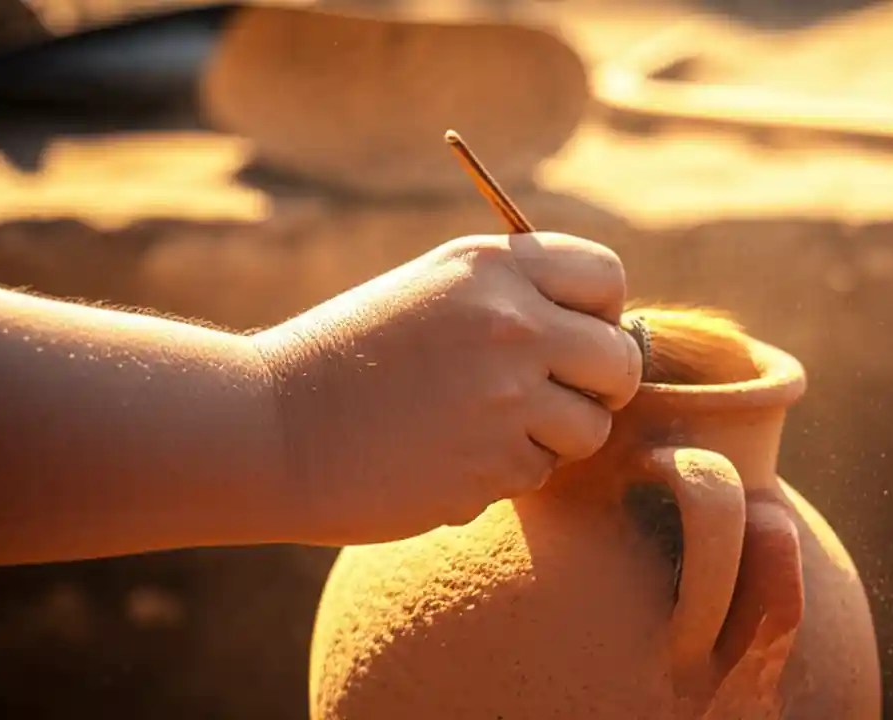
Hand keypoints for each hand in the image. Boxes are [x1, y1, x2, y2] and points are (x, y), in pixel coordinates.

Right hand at [253, 232, 641, 544]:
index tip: (578, 334)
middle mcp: (511, 322)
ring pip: (591, 427)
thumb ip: (516, 297)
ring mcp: (506, 396)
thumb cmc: (353, 357)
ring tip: (486, 426)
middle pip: (620, 360)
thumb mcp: (433, 290)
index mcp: (493, 265)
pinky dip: (505, 472)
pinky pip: (540, 472)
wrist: (271, 426)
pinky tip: (449, 456)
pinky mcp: (493, 462)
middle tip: (558, 395)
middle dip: (600, 385)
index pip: (607, 275)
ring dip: (553, 437)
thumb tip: (608, 331)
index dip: (603, 311)